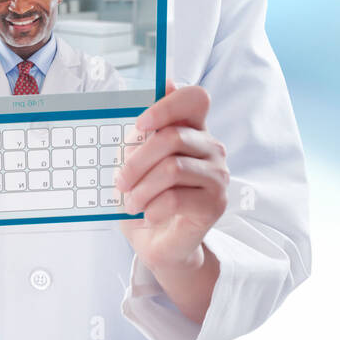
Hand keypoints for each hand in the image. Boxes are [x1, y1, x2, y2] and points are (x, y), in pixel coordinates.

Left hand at [116, 79, 229, 272]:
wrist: (158, 241)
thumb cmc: (146, 196)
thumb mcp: (135, 162)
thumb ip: (139, 138)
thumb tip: (136, 124)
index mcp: (193, 129)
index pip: (195, 98)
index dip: (167, 106)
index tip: (141, 124)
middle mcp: (212, 147)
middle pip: (173, 136)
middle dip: (137, 160)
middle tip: (120, 181)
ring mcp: (218, 174)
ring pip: (173, 169)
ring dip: (142, 189)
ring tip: (132, 203)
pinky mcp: (216, 203)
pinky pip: (176, 197)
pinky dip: (153, 207)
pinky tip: (149, 214)